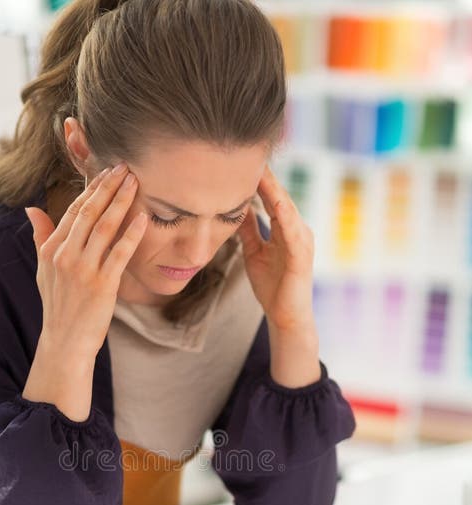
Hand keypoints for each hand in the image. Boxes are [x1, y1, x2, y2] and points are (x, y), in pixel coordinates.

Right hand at [25, 163, 146, 361]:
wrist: (65, 342)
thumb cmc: (59, 306)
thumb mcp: (44, 270)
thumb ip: (41, 237)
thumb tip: (32, 208)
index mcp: (51, 249)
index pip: (73, 211)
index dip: (92, 189)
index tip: (107, 171)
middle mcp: (64, 256)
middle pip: (89, 213)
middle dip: (108, 187)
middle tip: (125, 167)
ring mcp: (82, 270)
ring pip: (104, 227)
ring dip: (121, 202)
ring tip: (135, 183)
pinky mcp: (102, 285)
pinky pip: (119, 254)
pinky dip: (132, 234)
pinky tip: (143, 218)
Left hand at [236, 164, 314, 332]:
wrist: (285, 317)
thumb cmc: (272, 287)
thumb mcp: (253, 252)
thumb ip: (248, 230)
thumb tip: (236, 208)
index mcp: (286, 229)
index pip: (272, 198)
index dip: (260, 180)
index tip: (244, 160)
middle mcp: (297, 230)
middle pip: (280, 198)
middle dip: (267, 178)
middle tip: (252, 154)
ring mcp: (301, 242)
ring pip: (287, 210)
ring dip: (275, 190)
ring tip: (262, 170)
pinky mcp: (301, 257)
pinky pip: (292, 232)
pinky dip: (284, 215)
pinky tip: (275, 202)